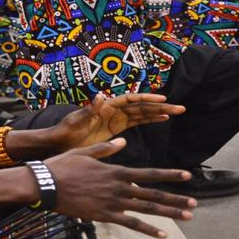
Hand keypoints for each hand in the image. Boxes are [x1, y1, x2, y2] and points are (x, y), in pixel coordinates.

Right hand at [45, 139, 195, 238]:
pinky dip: (148, 230)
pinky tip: (163, 235)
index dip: (170, 175)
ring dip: (169, 213)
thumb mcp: (85, 152)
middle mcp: (120, 187)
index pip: (150, 173)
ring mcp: (113, 203)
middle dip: (176, 198)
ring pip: (148, 209)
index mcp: (117, 171)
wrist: (46, 185)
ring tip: (188, 217)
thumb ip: (106, 149)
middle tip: (194, 203)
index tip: (187, 175)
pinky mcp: (104, 216)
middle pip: (154, 194)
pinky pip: (131, 224)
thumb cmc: (63, 167)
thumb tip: (122, 140)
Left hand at [51, 93, 184, 150]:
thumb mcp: (76, 120)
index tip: (163, 101)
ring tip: (176, 112)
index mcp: (106, 107)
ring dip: (158, 113)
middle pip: (141, 106)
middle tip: (179, 108)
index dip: (147, 100)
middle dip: (160, 107)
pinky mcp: (115, 129)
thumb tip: (100, 96)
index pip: (131, 100)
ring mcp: (115, 119)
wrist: (59, 142)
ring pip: (142, 114)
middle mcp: (113, 110)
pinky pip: (136, 122)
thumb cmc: (65, 130)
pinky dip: (149, 120)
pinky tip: (162, 120)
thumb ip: (89, 110)